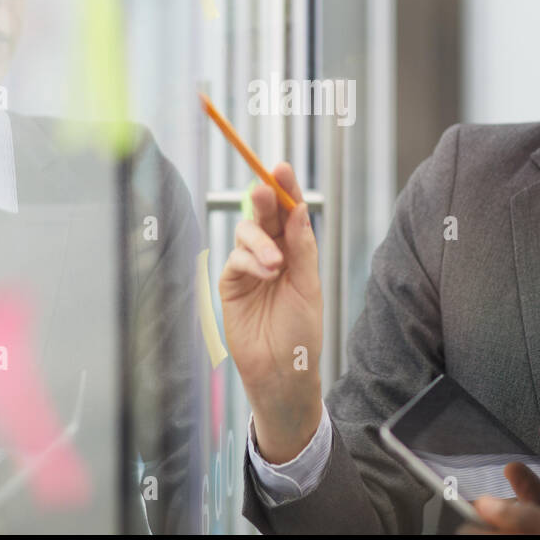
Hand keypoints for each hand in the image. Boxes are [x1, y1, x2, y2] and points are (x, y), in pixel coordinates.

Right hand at [218, 162, 323, 463]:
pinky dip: (250, 260)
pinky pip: (235, 258)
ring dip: (260, 241)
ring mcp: (249, 267)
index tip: (281, 167)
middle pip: (264, 214)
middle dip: (264, 198)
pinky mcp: (231, 283)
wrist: (283, 372)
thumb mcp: (309, 286)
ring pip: (247, 233)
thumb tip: (299, 209)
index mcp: (296, 250)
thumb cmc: (301, 333)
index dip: (285, 187)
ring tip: (276, 265)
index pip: (289, 211)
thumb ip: (302, 248)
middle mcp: (272, 253)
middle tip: (265, 188)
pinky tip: (265, 274)